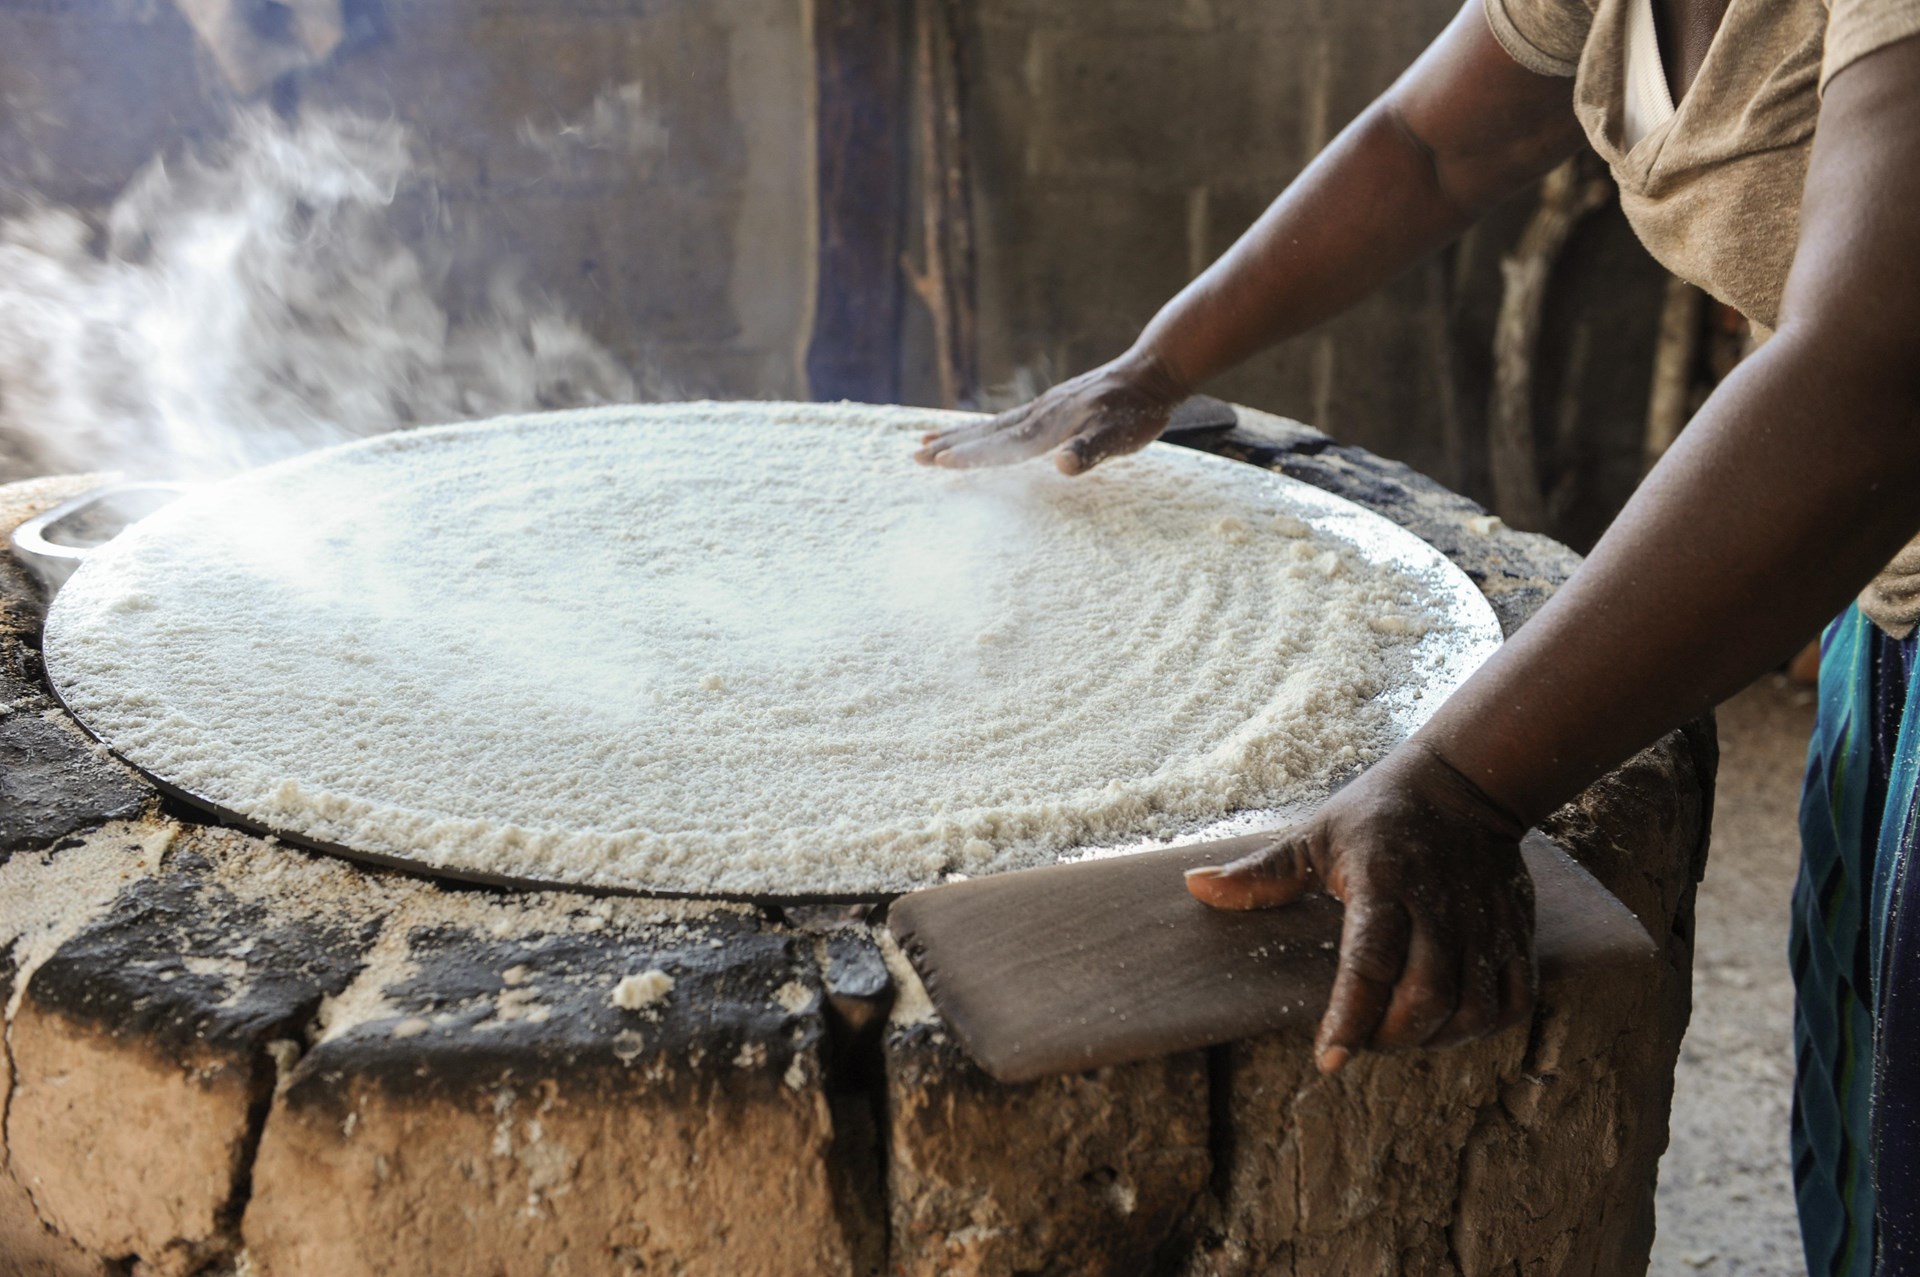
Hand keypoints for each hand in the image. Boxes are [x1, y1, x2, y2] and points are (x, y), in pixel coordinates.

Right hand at [913, 350, 1188, 474]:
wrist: (1152, 373)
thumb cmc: (1137, 410)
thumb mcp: (1119, 436)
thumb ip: (1090, 450)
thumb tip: (1063, 465)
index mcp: (1047, 427)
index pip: (1000, 446)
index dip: (971, 455)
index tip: (938, 460)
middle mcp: (1038, 415)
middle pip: (986, 434)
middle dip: (951, 444)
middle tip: (915, 453)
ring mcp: (1044, 409)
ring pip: (993, 425)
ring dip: (961, 435)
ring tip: (930, 437)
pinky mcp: (1054, 406)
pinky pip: (1009, 421)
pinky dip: (987, 429)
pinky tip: (984, 433)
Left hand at [1184, 741, 1535, 1072]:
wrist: (1467, 783)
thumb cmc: (1378, 814)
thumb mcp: (1315, 835)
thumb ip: (1262, 874)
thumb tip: (1195, 889)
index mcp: (1383, 880)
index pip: (1370, 960)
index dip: (1351, 1016)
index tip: (1329, 1058)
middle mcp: (1439, 904)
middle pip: (1427, 995)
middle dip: (1392, 1036)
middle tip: (1363, 1042)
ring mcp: (1484, 920)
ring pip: (1473, 1006)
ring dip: (1436, 1038)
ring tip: (1401, 1034)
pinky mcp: (1516, 930)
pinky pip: (1514, 999)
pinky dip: (1484, 1026)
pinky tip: (1450, 1024)